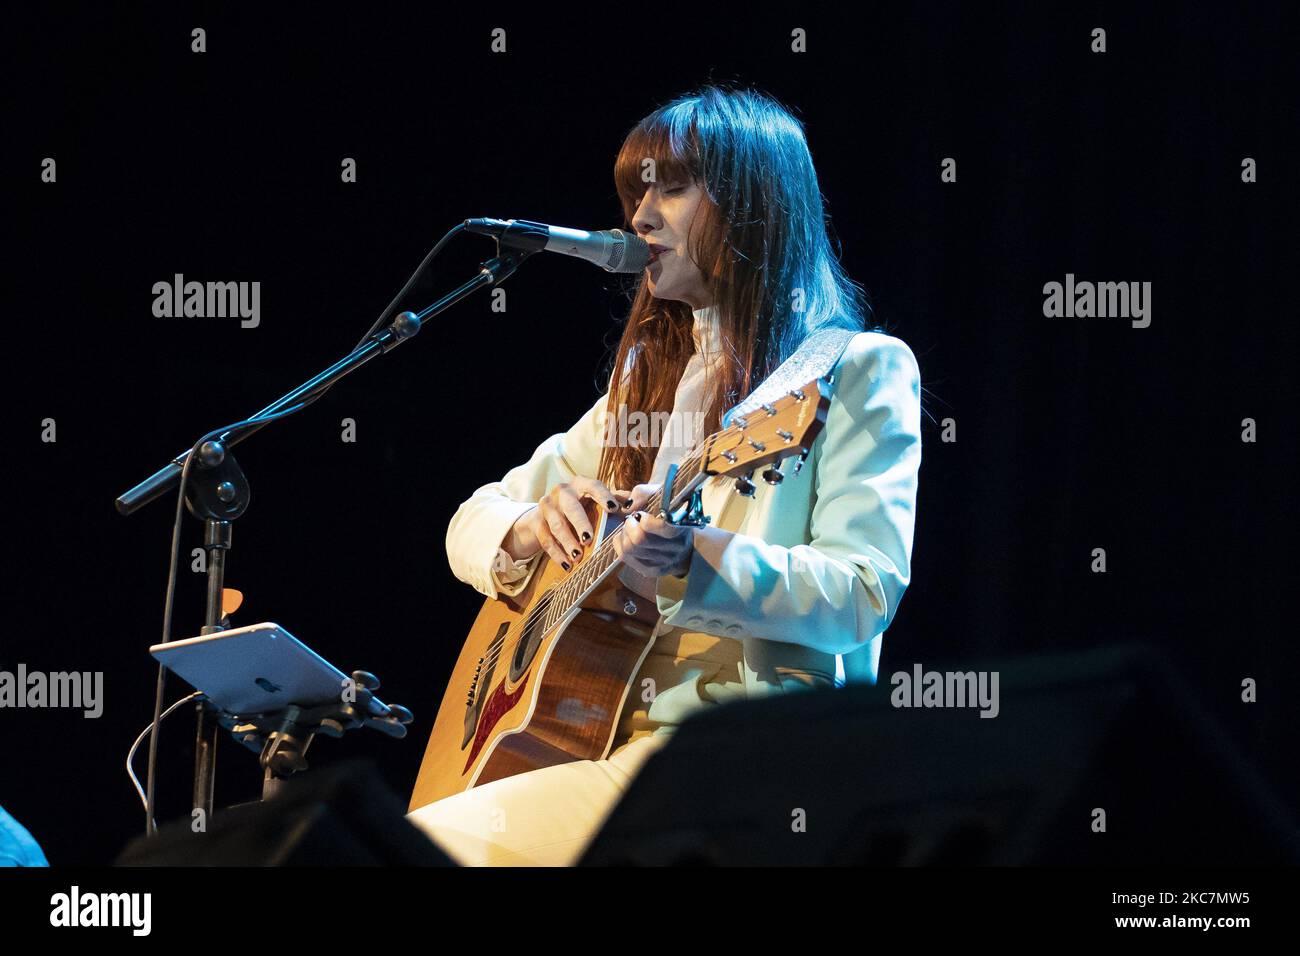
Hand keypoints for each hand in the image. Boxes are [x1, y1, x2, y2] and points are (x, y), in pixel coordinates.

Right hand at [504, 476, 633, 571]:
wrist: (545, 514)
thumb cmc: (579, 507)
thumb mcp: (595, 501)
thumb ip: (615, 500)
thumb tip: (634, 503)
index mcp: (580, 484)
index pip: (593, 486)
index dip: (603, 496)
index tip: (613, 509)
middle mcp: (561, 492)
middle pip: (571, 507)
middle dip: (580, 523)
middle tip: (589, 539)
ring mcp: (547, 507)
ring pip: (557, 525)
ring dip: (568, 542)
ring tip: (578, 556)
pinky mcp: (537, 524)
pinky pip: (546, 540)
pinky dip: (557, 554)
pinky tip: (567, 565)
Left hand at [612, 483, 694, 578]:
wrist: (683, 539)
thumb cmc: (669, 513)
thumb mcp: (662, 497)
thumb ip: (643, 494)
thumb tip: (627, 505)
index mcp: (683, 527)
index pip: (663, 528)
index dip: (646, 521)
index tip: (642, 514)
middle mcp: (676, 548)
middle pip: (640, 540)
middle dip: (629, 526)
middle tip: (631, 519)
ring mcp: (665, 563)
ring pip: (629, 550)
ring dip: (623, 535)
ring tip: (629, 528)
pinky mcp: (653, 571)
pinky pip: (625, 558)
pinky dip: (620, 544)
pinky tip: (625, 538)